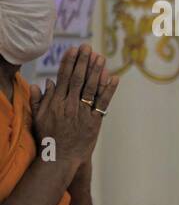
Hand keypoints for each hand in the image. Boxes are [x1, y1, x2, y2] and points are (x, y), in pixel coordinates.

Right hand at [29, 44, 118, 171]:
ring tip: (100, 57)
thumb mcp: (39, 117)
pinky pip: (103, 103)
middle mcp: (70, 105)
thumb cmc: (49, 137)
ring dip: (96, 71)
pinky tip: (114, 77)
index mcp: (56, 102)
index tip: (73, 50)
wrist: (61, 157)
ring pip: (91, 88)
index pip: (63, 77)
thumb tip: (44, 83)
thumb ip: (40, 100)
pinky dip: (109, 90)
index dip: (69, 63)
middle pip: (78, 79)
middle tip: (88, 47)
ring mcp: (83, 113)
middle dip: (83, 62)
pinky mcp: (94, 121)